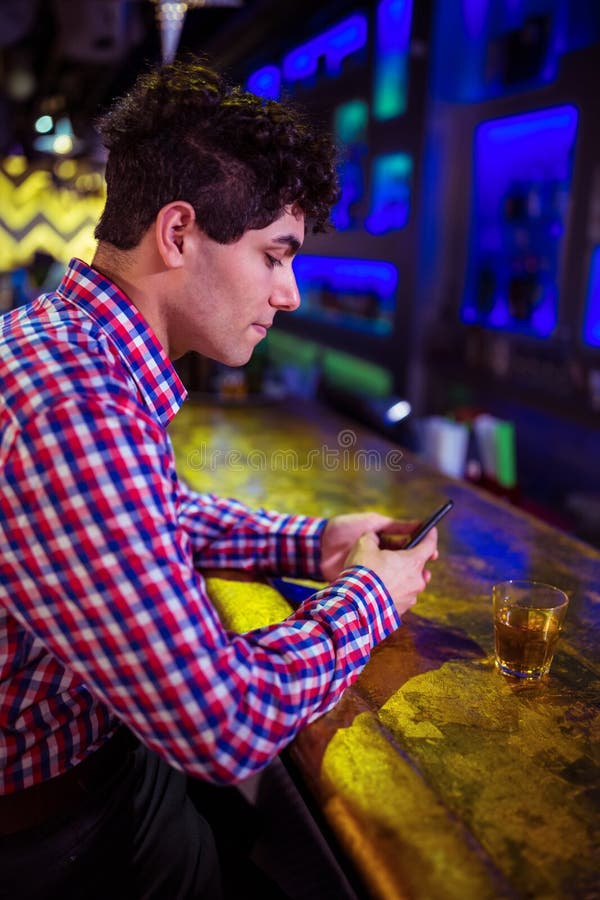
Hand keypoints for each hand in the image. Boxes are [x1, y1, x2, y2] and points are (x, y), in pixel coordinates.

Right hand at [321, 513, 438, 619]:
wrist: (355, 605)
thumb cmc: (363, 573)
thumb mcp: (364, 545)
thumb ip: (373, 537)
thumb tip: (373, 538)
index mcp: (412, 562)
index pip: (430, 545)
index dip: (430, 535)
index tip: (430, 531)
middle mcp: (417, 581)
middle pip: (419, 566)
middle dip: (409, 560)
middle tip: (393, 557)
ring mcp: (411, 598)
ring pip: (410, 583)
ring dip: (402, 578)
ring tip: (384, 577)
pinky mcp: (402, 610)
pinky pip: (402, 597)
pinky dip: (394, 592)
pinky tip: (379, 591)